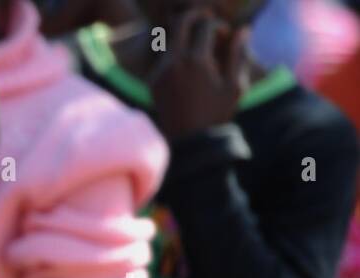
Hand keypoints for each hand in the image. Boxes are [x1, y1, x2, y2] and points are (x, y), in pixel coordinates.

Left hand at [149, 10, 248, 140]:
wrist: (190, 142)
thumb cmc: (218, 115)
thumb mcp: (235, 85)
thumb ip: (239, 55)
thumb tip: (243, 30)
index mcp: (196, 61)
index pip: (206, 25)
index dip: (219, 26)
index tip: (226, 37)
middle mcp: (174, 62)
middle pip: (181, 22)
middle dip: (197, 16)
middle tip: (208, 20)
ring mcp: (160, 71)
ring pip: (171, 39)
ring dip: (186, 37)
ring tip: (202, 50)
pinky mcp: (153, 81)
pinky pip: (164, 57)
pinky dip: (177, 54)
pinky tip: (189, 67)